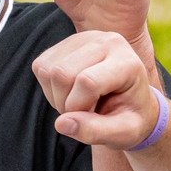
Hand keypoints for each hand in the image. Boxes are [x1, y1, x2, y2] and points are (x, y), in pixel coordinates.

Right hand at [32, 30, 163, 150]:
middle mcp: (106, 41)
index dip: (79, 107)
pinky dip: (49, 88)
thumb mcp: (123, 132)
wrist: (130, 101)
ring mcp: (84, 38)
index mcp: (127, 62)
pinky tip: (69, 92)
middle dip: (65, 103)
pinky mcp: (65, 43)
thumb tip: (61, 124)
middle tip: (83, 113)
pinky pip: (40, 67)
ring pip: (48, 70)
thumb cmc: (130, 118)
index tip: (92, 119)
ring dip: (56, 96)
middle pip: (62, 73)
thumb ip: (95, 131)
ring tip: (78, 102)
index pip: (87, 81)